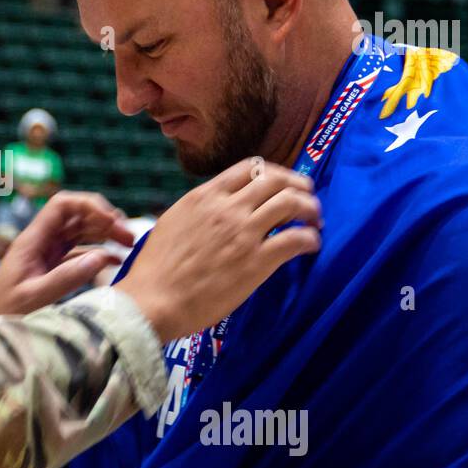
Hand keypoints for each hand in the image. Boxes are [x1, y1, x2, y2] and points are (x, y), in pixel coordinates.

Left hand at [0, 192, 131, 333]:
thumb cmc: (5, 314)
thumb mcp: (36, 297)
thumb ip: (66, 278)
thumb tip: (101, 257)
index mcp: (32, 240)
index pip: (62, 205)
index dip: (89, 207)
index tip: (112, 222)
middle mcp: (41, 241)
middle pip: (77, 216)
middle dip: (104, 220)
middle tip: (129, 237)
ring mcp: (47, 253)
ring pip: (81, 232)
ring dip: (105, 234)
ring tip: (129, 244)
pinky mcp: (52, 267)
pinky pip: (80, 252)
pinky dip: (99, 253)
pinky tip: (116, 261)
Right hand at [116, 157, 320, 340]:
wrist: (153, 300)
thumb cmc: (156, 269)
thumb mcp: (172, 223)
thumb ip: (198, 210)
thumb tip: (214, 210)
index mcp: (204, 196)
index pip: (250, 167)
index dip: (273, 172)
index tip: (281, 184)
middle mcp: (227, 208)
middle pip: (277, 180)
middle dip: (298, 186)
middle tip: (307, 198)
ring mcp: (243, 233)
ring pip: (292, 203)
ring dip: (310, 209)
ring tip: (314, 220)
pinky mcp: (256, 261)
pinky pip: (296, 239)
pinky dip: (310, 238)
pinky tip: (311, 245)